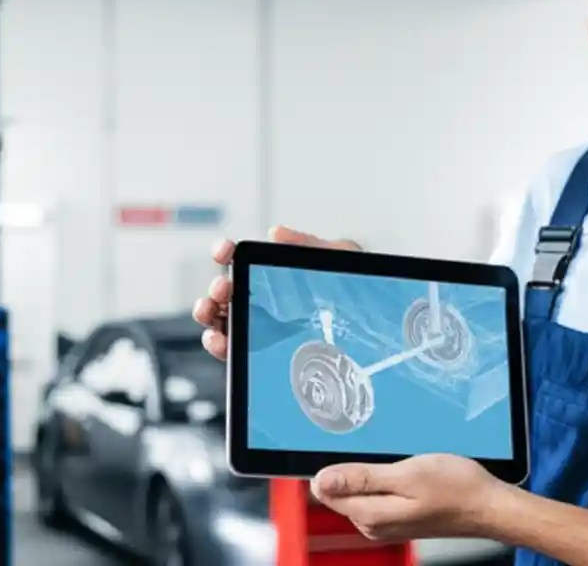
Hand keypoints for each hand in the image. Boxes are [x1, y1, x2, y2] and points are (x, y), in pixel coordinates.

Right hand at [192, 225, 361, 359]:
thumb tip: (277, 234)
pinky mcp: (262, 354)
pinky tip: (221, 339)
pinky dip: (220, 344)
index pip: (243, 261)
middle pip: (226, 292)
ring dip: (208, 314)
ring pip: (221, 320)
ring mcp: (259, 327)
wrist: (378, 321)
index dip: (227, 252)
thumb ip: (310, 244)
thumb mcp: (339, 258)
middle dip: (217, 287)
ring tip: (211, 312)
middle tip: (224, 287)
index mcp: (275, 275)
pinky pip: (233, 351)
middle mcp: (262, 301)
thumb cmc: (357, 290)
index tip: (225, 250)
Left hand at [310, 455, 510, 541]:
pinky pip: (376, 498)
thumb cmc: (455, 488)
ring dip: (370, 475)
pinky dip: (383, 482)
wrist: (486, 506)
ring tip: (397, 462)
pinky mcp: (398, 520)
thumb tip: (322, 480)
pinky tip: (402, 473)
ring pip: (359, 495)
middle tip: (383, 455)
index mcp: (370, 515)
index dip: (333, 468)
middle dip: (353, 470)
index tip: (352, 451)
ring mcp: (386, 525)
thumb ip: (362, 478)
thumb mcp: (406, 474)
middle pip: (342, 494)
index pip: (327, 492)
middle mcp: (373, 526)